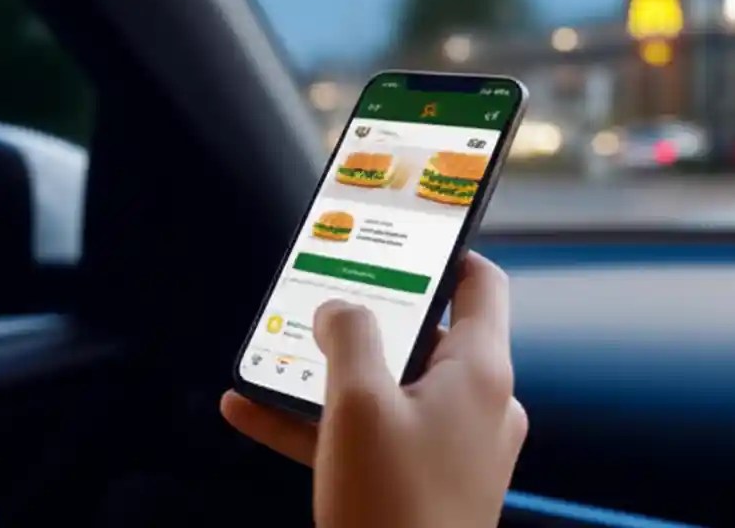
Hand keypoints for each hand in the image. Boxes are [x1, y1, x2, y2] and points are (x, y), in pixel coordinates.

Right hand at [221, 251, 528, 527]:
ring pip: (389, 390)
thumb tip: (340, 308)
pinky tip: (253, 409)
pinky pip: (372, 438)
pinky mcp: (425, 483)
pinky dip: (321, 423)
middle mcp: (479, 405)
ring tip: (274, 354)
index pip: (481, 285)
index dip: (446, 251)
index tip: (406, 235)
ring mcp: (454, 448)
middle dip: (364, 320)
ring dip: (330, 374)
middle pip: (424, 337)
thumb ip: (349, 338)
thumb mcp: (358, 405)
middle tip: (319, 297)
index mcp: (481, 372)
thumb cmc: (394, 508)